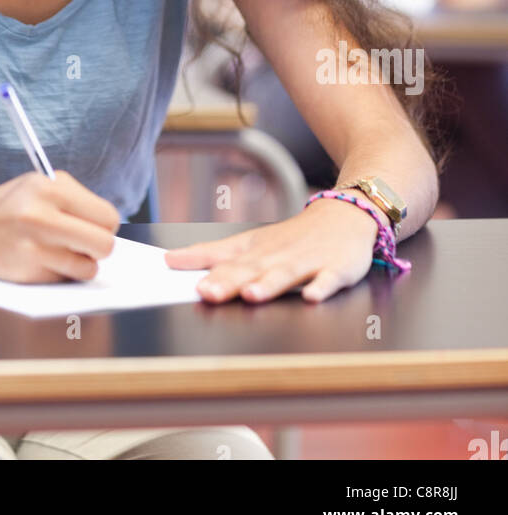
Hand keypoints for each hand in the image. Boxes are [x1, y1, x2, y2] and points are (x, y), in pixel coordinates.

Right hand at [0, 171, 119, 283]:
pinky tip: (40, 259)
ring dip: (81, 264)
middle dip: (100, 247)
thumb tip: (115, 230)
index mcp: (51, 188)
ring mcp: (34, 247)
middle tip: (87, 244)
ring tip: (61, 251)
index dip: (106, 225)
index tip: (96, 226)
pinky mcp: (26, 272)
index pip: (107, 216)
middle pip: (105, 244)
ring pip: (88, 268)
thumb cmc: (11, 205)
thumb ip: (77, 202)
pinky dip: (59, 273)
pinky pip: (64, 279)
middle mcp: (43, 216)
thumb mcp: (40, 186)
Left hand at [164, 198, 379, 303]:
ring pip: (285, 274)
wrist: (343, 216)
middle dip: (228, 281)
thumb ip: (212, 255)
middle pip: (250, 269)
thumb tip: (170, 260)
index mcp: (255, 249)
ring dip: (268, 284)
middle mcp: (276, 255)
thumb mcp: (249, 243)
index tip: (172, 266)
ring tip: (251, 295)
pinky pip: (328, 280)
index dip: (198, 263)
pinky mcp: (335, 269)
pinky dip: (320, 287)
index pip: (223, 257)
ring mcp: (306, 261)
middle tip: (206, 293)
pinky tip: (310, 297)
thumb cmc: (290, 238)